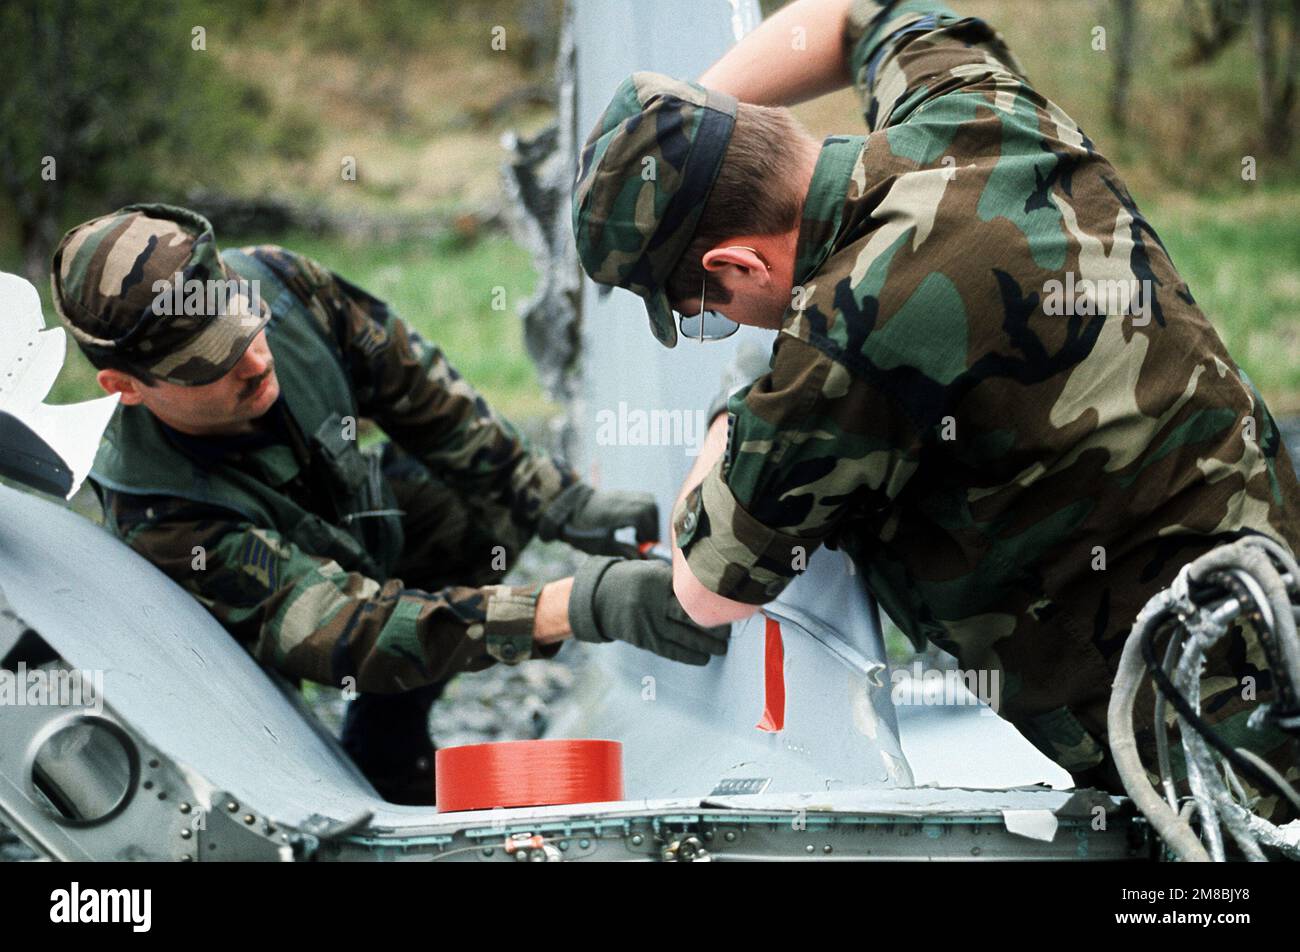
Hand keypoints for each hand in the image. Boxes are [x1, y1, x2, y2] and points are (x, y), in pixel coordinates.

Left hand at [537, 483, 658, 557]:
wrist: (569, 510)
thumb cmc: (583, 531)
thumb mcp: (600, 546)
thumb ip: (623, 551)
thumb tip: (642, 558)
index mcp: (614, 513)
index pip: (641, 517)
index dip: (648, 532)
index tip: (643, 545)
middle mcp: (621, 500)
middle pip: (650, 507)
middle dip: (652, 526)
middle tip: (644, 541)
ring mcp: (623, 494)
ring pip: (650, 501)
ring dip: (651, 519)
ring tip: (641, 533)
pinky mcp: (624, 494)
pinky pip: (644, 498)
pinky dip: (647, 512)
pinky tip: (637, 525)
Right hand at [568, 557, 729, 664]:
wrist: (599, 598)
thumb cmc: (635, 580)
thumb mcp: (652, 570)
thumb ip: (677, 579)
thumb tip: (710, 588)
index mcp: (656, 579)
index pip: (688, 592)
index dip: (709, 600)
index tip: (727, 605)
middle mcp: (651, 602)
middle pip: (687, 616)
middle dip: (711, 625)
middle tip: (729, 630)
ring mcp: (646, 623)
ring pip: (681, 637)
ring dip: (704, 644)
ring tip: (722, 648)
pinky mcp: (642, 639)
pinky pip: (668, 650)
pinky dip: (687, 656)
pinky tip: (703, 657)